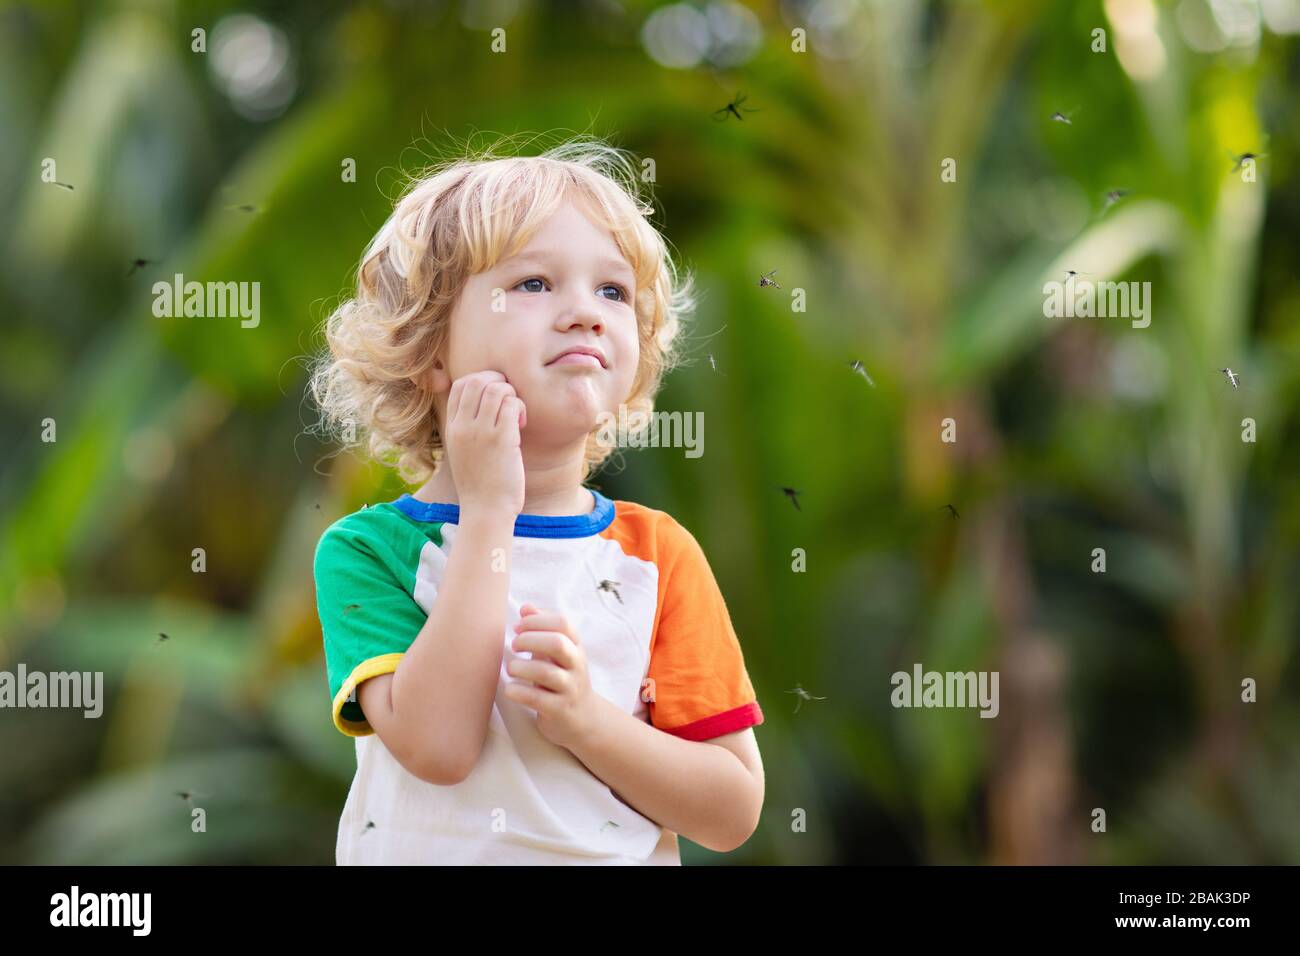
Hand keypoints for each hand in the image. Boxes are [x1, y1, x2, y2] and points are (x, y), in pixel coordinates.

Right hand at [442, 370, 526, 517]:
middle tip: (509, 402)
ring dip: (512, 396)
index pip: (459, 386)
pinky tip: (521, 425)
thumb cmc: (479, 485)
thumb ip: (467, 429)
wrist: (485, 511)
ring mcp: (481, 433)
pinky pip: (512, 404)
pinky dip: (520, 408)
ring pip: (497, 389)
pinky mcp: (502, 440)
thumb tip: (483, 407)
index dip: (480, 383)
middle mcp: (463, 427)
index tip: (493, 400)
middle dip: (497, 382)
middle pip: (476, 380)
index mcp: (451, 428)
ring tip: (516, 416)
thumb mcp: (463, 453)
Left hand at [503, 603, 598, 750]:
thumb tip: (526, 607)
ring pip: (547, 673)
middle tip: (514, 645)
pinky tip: (510, 689)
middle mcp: (576, 666)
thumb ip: (543, 630)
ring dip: (522, 667)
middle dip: (530, 640)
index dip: (537, 620)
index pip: (563, 623)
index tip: (518, 626)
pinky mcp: (560, 710)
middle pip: (557, 644)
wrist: (584, 720)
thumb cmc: (563, 680)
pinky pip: (538, 700)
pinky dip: (519, 692)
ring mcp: (570, 689)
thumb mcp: (558, 654)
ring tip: (511, 668)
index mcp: (576, 647)